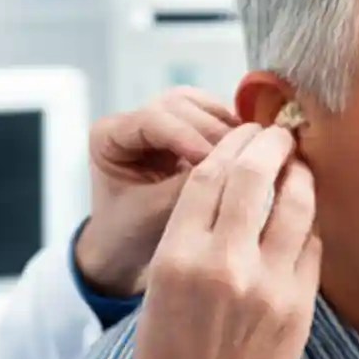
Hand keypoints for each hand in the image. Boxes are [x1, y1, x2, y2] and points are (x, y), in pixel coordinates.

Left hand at [75, 87, 238, 297]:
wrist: (128, 252)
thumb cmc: (131, 235)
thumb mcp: (156, 213)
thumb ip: (189, 187)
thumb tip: (233, 167)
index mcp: (108, 136)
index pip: (152, 120)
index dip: (186, 136)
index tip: (213, 161)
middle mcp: (133, 120)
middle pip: (179, 106)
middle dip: (212, 132)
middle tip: (243, 160)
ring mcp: (161, 121)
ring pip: (200, 106)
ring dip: (228, 129)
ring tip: (249, 158)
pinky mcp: (186, 130)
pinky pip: (214, 118)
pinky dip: (233, 134)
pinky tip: (251, 155)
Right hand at [132, 124, 321, 358]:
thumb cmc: (171, 351)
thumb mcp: (161, 284)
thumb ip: (191, 231)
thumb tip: (228, 178)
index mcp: (178, 255)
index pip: (209, 174)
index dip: (231, 144)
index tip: (244, 133)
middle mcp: (222, 264)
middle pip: (253, 175)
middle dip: (270, 144)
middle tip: (279, 135)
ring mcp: (266, 285)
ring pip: (294, 203)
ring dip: (299, 175)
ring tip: (298, 166)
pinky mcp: (298, 306)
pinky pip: (310, 244)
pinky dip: (307, 222)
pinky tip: (301, 217)